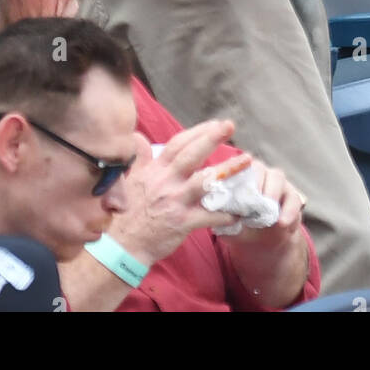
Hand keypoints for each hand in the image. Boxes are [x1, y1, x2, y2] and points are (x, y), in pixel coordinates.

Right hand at [109, 122, 245, 266]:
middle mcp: (166, 182)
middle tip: (230, 125)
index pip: (177, 144)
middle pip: (192, 155)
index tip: (214, 123)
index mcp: (155, 170)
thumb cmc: (126, 212)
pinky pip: (209, 215)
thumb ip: (138, 157)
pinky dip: (226, 213)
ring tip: (246, 161)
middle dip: (212, 137)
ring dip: (228, 170)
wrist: (122, 245)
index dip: (197, 131)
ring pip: (205, 181)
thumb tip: (138, 136)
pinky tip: (239, 211)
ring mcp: (175, 202)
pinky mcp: (182, 222)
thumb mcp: (129, 179)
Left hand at [225, 157, 306, 251]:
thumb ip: (223, 218)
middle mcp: (258, 174)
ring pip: (277, 177)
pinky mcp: (292, 196)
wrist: (262, 242)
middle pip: (258, 167)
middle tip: (254, 199)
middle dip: (256, 181)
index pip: (235, 167)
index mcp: (239, 178)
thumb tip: (216, 213)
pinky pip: (293, 199)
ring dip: (273, 193)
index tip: (234, 182)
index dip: (235, 170)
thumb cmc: (240, 228)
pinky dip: (289, 211)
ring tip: (270, 213)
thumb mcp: (228, 226)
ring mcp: (277, 183)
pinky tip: (283, 224)